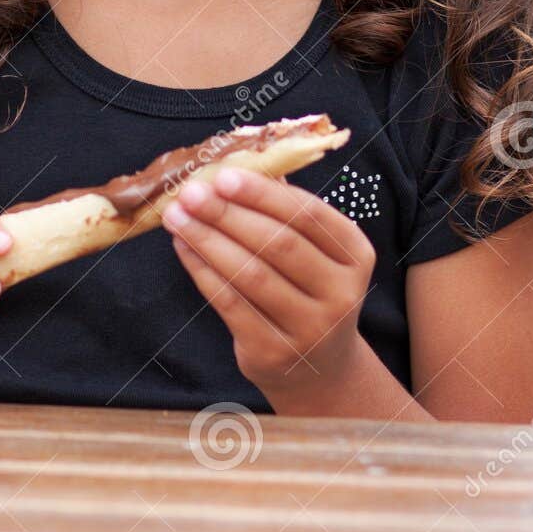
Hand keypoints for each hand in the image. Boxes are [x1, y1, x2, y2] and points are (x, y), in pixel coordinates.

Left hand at [162, 164, 375, 404]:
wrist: (320, 370)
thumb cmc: (309, 292)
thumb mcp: (316, 252)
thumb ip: (286, 210)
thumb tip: (242, 161)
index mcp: (355, 255)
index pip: (308, 215)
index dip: (263, 194)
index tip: (224, 175)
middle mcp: (341, 293)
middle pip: (278, 243)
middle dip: (228, 214)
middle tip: (191, 192)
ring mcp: (310, 327)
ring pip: (251, 274)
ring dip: (208, 240)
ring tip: (177, 216)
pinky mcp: (274, 352)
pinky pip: (231, 303)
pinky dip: (202, 271)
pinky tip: (184, 247)